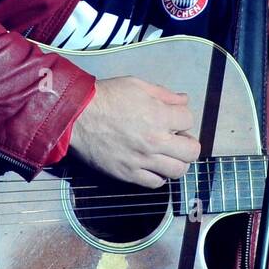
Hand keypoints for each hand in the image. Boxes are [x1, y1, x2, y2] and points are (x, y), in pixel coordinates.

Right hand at [67, 76, 200, 188]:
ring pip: (178, 171)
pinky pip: (155, 183)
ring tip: (167, 155)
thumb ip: (164, 94)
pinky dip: (158, 176)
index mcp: (159, 116)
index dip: (182, 117)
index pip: (189, 120)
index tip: (173, 117)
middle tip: (176, 139)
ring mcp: (143, 160)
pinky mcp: (129, 174)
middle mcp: (155, 141)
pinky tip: (152, 166)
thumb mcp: (137, 85)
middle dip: (187, 143)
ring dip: (176, 161)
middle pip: (192, 151)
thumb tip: (183, 100)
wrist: (77, 117)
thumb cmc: (106, 97)